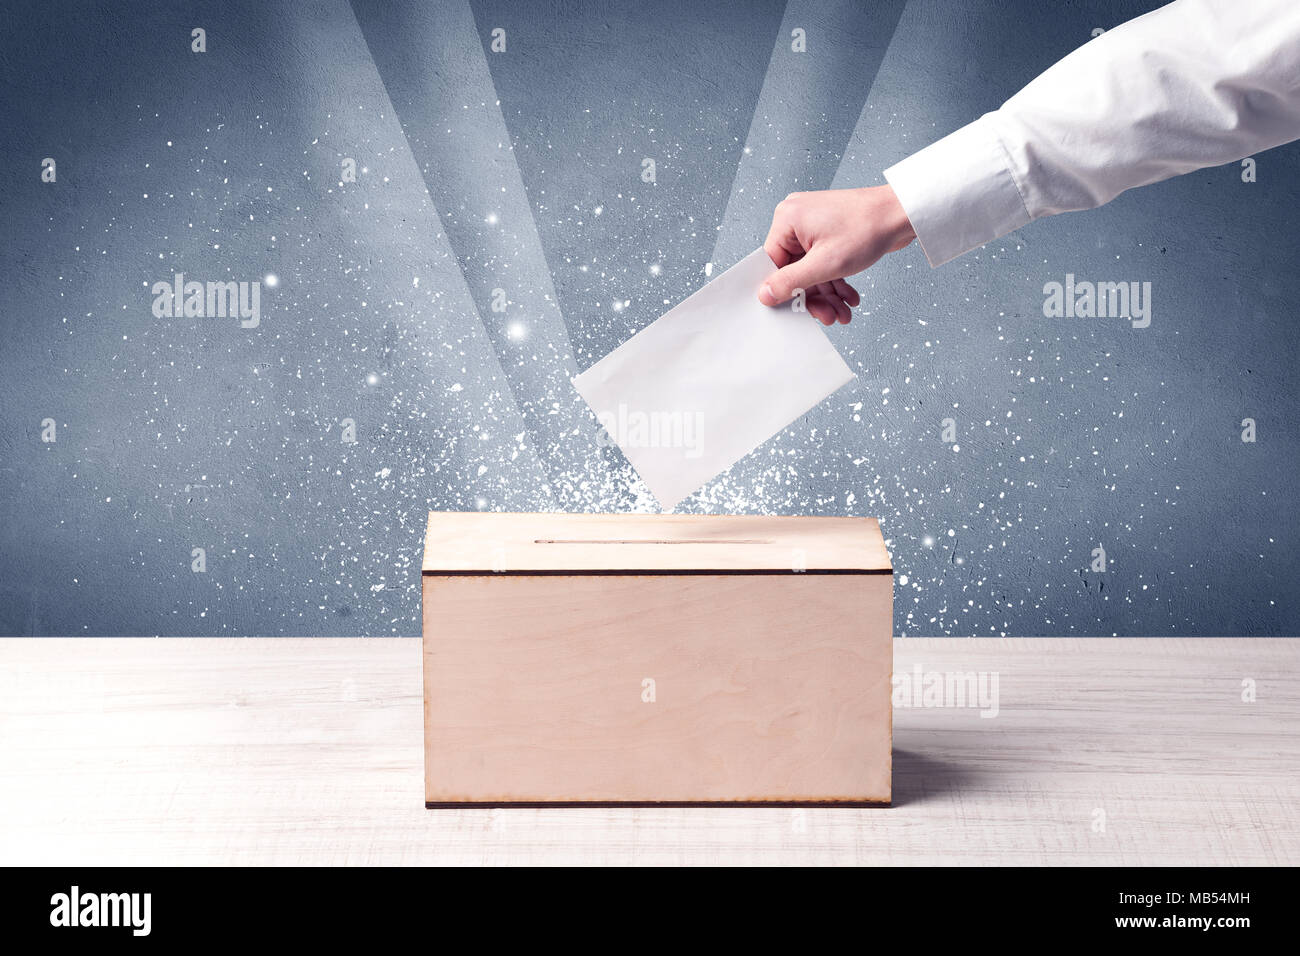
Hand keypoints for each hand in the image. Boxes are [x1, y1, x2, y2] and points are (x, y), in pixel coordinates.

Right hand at [758, 185, 916, 324]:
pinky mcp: (829, 232)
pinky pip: (824, 263)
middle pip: (794, 269)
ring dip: (827, 294)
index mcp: (787, 219)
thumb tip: (764, 294)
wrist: (902, 213)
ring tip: (841, 312)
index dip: (784, 290)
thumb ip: (791, 282)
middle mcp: (797, 219)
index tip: (795, 310)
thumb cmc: (867, 228)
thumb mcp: (824, 264)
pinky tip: (848, 298)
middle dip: (814, 296)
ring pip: (812, 269)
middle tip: (827, 316)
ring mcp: (813, 226)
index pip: (773, 264)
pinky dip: (835, 281)